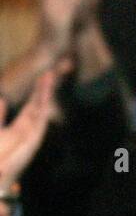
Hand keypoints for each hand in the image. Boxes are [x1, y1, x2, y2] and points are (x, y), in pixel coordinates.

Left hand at [0, 71, 56, 190]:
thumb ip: (0, 116)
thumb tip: (3, 99)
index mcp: (21, 128)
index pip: (32, 107)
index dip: (37, 92)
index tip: (42, 78)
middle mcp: (29, 131)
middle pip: (39, 107)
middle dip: (44, 90)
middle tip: (50, 74)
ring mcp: (32, 136)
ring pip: (41, 112)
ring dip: (45, 96)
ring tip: (49, 79)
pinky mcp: (31, 141)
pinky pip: (39, 122)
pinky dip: (42, 109)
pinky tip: (45, 96)